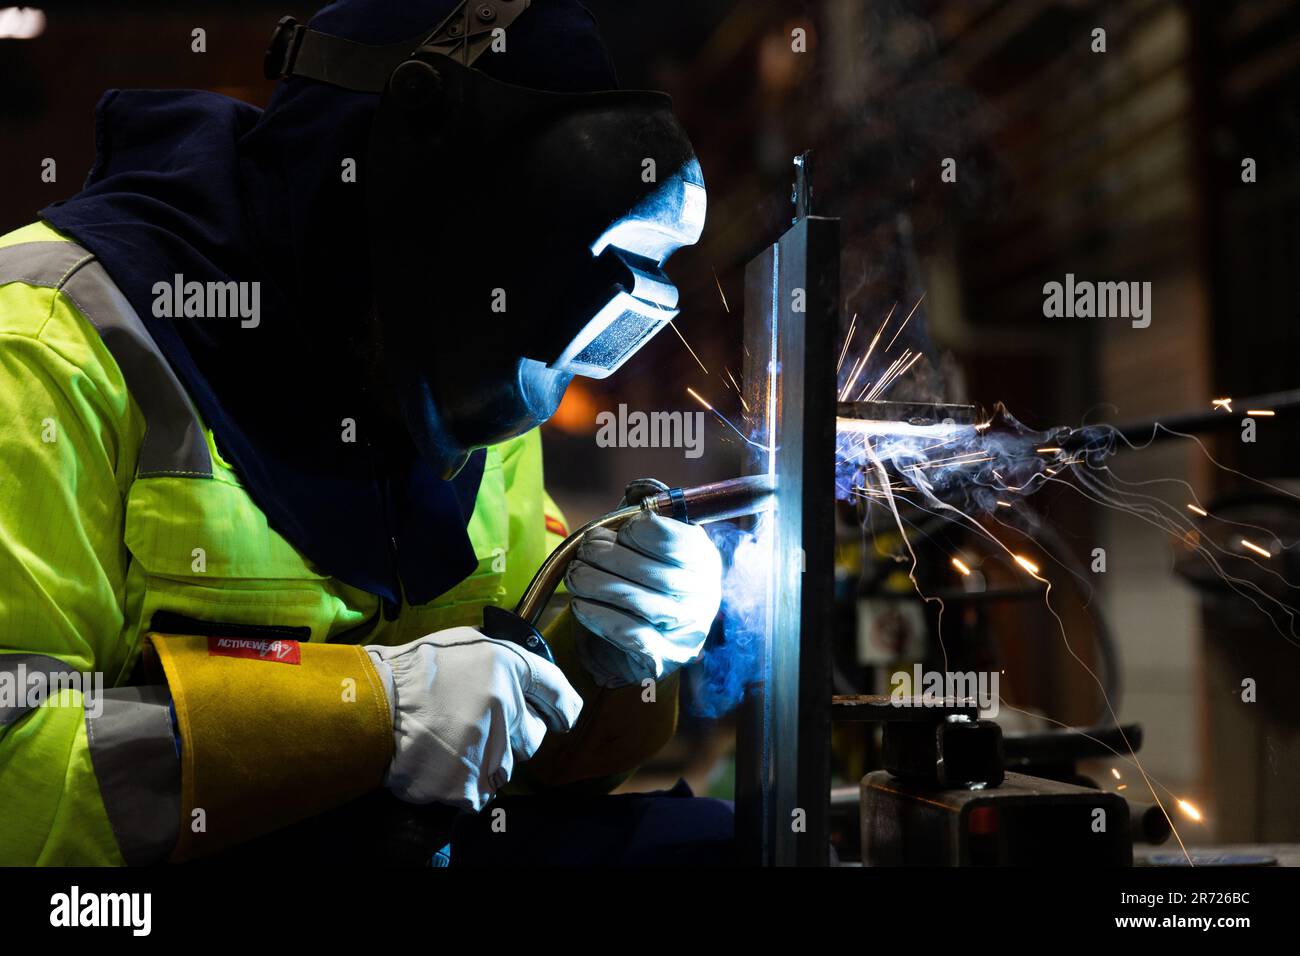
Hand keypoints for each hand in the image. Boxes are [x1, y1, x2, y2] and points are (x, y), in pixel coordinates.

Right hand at [366, 627, 582, 810]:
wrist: (370, 706)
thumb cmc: (410, 670)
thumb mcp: (462, 643)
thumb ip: (499, 663)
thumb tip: (521, 680)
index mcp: (507, 667)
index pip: (556, 690)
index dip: (563, 705)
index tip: (564, 716)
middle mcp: (507, 708)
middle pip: (532, 737)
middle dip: (513, 735)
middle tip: (476, 726)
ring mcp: (489, 750)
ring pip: (505, 767)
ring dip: (484, 761)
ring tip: (448, 744)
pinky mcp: (469, 785)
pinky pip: (477, 792)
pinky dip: (460, 784)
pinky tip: (438, 764)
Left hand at [565, 481, 722, 688]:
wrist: (633, 635)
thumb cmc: (637, 577)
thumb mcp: (644, 540)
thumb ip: (644, 510)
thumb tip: (639, 490)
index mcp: (703, 558)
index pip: (679, 542)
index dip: (644, 532)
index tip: (623, 530)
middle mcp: (705, 595)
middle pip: (658, 574)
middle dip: (611, 558)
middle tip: (585, 552)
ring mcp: (689, 631)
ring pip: (644, 605)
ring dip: (600, 586)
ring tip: (576, 576)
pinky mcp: (666, 658)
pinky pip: (632, 635)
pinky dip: (601, 617)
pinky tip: (581, 604)